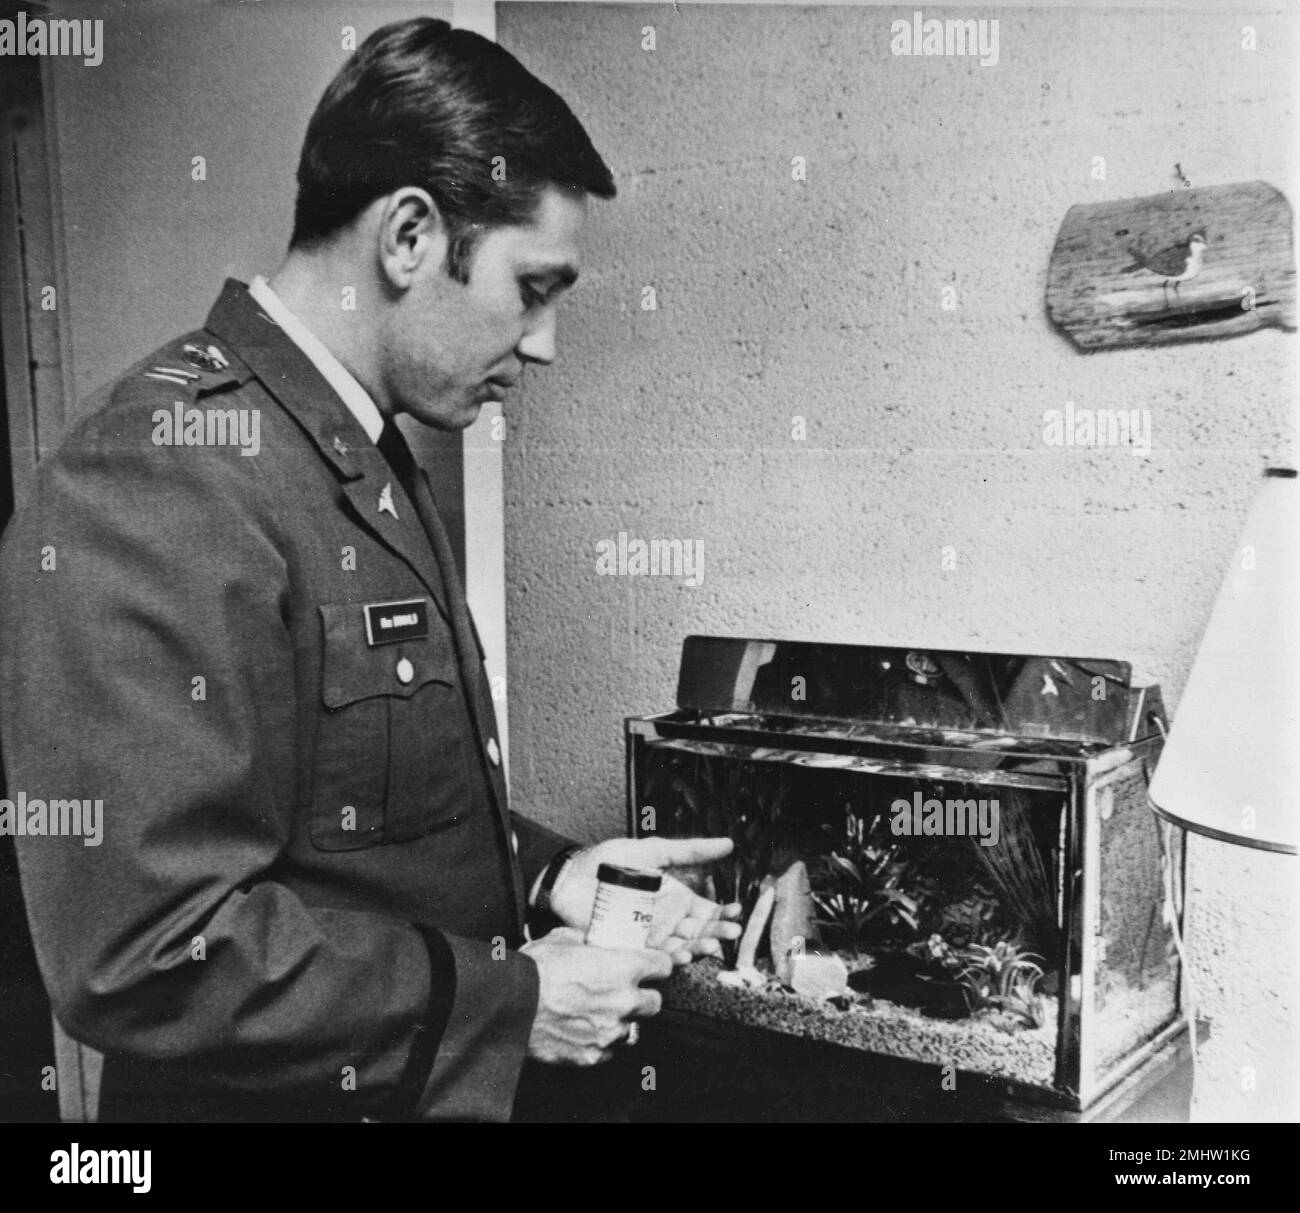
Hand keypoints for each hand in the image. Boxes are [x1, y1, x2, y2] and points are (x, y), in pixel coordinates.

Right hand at [519, 927, 670, 1065]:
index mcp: (623, 968)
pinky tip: (582, 1031)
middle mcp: (624, 1002)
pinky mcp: (593, 1055)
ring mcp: (610, 1032)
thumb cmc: (534, 970)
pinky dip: (599, 1042)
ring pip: (631, 1029)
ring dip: (619, 1021)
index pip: (662, 965)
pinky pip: (608, 1050)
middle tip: (624, 991)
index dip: (656, 964)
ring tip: (596, 1013)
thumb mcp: (562, 939)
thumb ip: (585, 940)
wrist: (510, 1006)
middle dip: (643, 996)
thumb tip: (587, 940)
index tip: (650, 965)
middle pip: (655, 1003)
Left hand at [549, 837, 742, 966]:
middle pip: (698, 932)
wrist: (570, 877)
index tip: (736, 913)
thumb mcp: (653, 850)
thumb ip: (689, 851)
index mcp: (675, 898)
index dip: (723, 914)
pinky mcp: (631, 948)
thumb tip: (727, 843)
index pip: (706, 911)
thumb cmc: (608, 860)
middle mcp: (666, 920)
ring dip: (697, 949)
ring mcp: (649, 936)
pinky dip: (669, 959)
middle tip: (730, 933)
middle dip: (716, 934)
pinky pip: (654, 957)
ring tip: (708, 945)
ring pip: (681, 947)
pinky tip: (680, 956)